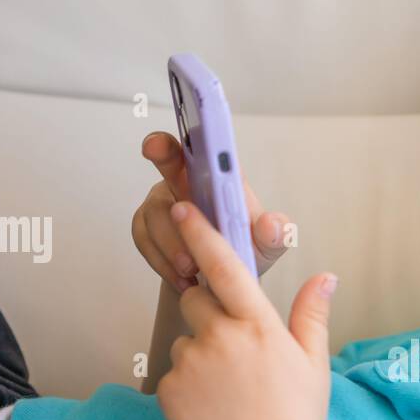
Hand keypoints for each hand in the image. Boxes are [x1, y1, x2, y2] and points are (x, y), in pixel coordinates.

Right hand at [131, 131, 292, 291]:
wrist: (223, 282)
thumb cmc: (243, 251)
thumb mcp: (266, 245)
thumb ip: (275, 234)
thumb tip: (274, 225)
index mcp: (216, 176)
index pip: (197, 144)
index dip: (181, 137)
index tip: (157, 143)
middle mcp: (185, 181)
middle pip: (165, 163)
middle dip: (160, 170)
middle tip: (177, 203)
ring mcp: (163, 204)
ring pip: (154, 215)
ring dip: (172, 245)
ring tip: (193, 268)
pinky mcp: (146, 228)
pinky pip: (144, 241)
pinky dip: (163, 263)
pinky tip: (183, 278)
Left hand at [156, 199, 337, 419]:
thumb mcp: (313, 365)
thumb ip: (312, 315)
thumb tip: (326, 277)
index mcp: (258, 326)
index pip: (224, 266)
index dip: (201, 233)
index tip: (183, 209)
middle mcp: (221, 337)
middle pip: (195, 299)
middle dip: (208, 313)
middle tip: (234, 352)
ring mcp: (191, 364)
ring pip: (186, 341)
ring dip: (200, 356)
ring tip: (227, 393)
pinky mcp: (168, 390)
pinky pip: (172, 375)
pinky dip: (187, 387)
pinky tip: (212, 410)